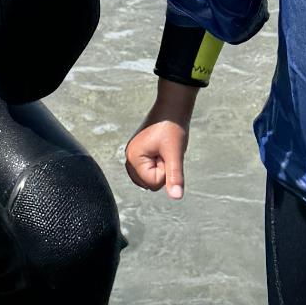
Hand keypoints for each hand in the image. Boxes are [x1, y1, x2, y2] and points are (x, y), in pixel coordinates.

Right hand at [124, 84, 196, 198]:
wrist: (172, 107)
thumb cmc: (172, 128)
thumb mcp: (175, 153)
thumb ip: (174, 176)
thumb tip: (176, 197)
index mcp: (133, 158)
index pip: (153, 183)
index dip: (166, 171)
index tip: (167, 153)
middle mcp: (129, 157)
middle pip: (149, 183)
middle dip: (162, 170)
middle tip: (166, 151)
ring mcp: (133, 154)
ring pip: (150, 177)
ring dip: (160, 166)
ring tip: (164, 150)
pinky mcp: (139, 152)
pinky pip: (149, 168)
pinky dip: (158, 163)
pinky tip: (161, 149)